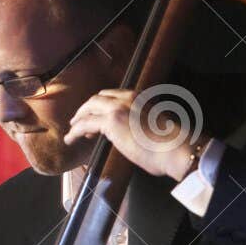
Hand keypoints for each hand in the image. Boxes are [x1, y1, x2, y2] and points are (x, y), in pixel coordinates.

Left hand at [64, 87, 207, 180]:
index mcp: (139, 98)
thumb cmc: (171, 145)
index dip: (101, 106)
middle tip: (79, 120)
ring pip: (89, 108)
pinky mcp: (110, 122)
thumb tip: (136, 137)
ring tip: (72, 130)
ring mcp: (117, 108)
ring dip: (78, 119)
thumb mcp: (156, 127)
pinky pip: (84, 124)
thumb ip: (142, 126)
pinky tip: (70, 139)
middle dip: (86, 109)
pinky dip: (75, 131)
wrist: (175, 148)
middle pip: (97, 98)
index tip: (96, 117)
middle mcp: (127, 98)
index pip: (113, 96)